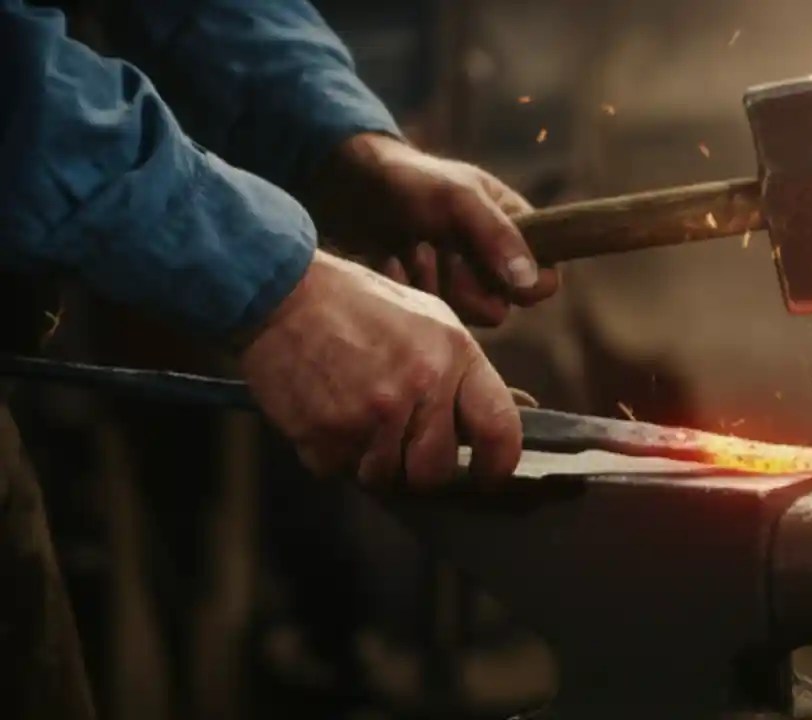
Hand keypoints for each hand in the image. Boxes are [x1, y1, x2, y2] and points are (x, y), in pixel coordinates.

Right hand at [238, 251, 520, 488]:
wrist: (282, 293)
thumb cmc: (360, 305)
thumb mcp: (430, 320)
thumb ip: (468, 373)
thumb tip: (520, 409)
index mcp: (453, 355)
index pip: (499, 429)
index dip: (498, 465)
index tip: (487, 476)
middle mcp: (418, 387)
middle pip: (436, 471)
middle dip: (422, 468)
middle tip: (404, 446)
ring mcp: (370, 415)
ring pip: (387, 477)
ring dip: (374, 461)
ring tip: (359, 417)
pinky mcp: (326, 435)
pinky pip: (341, 470)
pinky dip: (336, 453)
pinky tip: (329, 413)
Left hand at [308, 133, 558, 325]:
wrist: (348, 187)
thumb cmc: (410, 181)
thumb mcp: (458, 198)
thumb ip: (497, 235)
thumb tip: (530, 280)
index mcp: (515, 229)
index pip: (547, 277)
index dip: (526, 284)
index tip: (492, 268)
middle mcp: (492, 259)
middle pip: (503, 305)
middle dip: (465, 285)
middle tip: (439, 251)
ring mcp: (460, 280)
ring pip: (467, 315)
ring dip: (434, 285)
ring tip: (411, 250)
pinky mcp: (429, 295)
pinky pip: (433, 316)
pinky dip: (410, 289)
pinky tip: (392, 262)